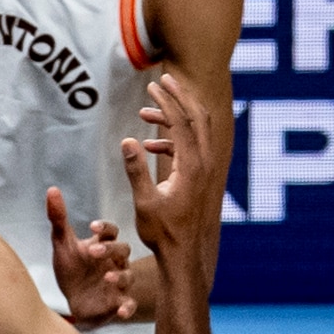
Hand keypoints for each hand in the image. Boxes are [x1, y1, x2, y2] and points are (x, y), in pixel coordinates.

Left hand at [46, 187, 133, 324]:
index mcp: (103, 245)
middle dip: (111, 250)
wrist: (73, 301)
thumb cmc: (71, 269)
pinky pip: (129, 304)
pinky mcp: (119, 303)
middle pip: (123, 250)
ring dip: (120, 277)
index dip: (105, 227)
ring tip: (107, 278)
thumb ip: (58, 218)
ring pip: (128, 276)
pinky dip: (127, 307)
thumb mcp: (62, 244)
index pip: (110, 231)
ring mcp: (119, 283)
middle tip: (93, 252)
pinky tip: (121, 310)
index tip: (92, 226)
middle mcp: (115, 262)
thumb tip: (52, 189)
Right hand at [120, 71, 217, 268]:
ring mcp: (206, 170)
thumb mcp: (144, 201)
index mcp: (193, 166)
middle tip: (163, 79)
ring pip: (197, 130)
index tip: (153, 84)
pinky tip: (149, 145)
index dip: (167, 100)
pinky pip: (192, 146)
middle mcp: (205, 163)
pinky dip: (173, 138)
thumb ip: (136, 169)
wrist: (184, 254)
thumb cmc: (162, 232)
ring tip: (148, 110)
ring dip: (175, 116)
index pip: (182, 123)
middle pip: (198, 117)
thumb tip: (127, 140)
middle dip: (180, 96)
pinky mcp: (202, 177)